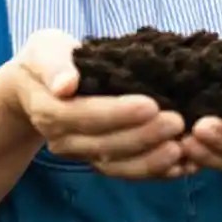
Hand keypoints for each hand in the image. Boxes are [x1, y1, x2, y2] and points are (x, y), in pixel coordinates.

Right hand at [5, 28, 188, 179]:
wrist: (38, 86)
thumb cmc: (47, 60)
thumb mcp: (44, 50)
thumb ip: (53, 65)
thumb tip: (65, 85)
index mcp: (49, 110)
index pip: (84, 115)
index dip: (117, 113)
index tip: (151, 104)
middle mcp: (63, 139)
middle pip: (104, 145)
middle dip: (143, 136)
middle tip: (177, 122)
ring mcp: (82, 153)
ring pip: (117, 165)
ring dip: (152, 161)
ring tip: (183, 149)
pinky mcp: (99, 160)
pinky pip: (126, 172)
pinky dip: (155, 171)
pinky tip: (183, 165)